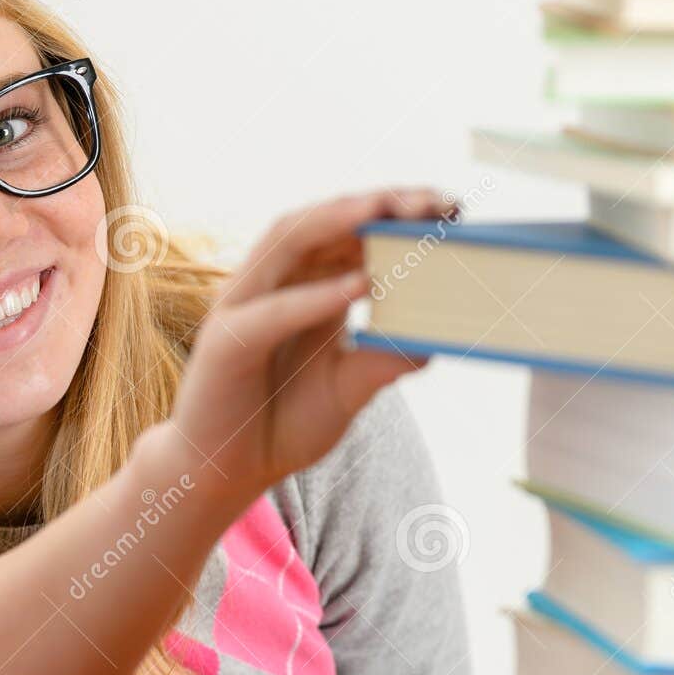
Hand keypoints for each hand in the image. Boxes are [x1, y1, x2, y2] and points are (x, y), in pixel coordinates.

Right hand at [141, 187, 451, 522]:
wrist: (225, 473)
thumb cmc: (282, 424)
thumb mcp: (349, 389)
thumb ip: (385, 359)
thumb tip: (435, 336)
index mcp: (303, 287)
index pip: (347, 232)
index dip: (394, 214)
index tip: (449, 208)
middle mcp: (271, 285)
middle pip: (321, 223)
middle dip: (374, 205)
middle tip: (429, 201)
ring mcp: (243, 307)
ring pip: (287, 243)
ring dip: (337, 222)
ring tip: (385, 212)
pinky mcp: (224, 342)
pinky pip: (272, 311)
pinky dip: (315, 297)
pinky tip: (361, 286)